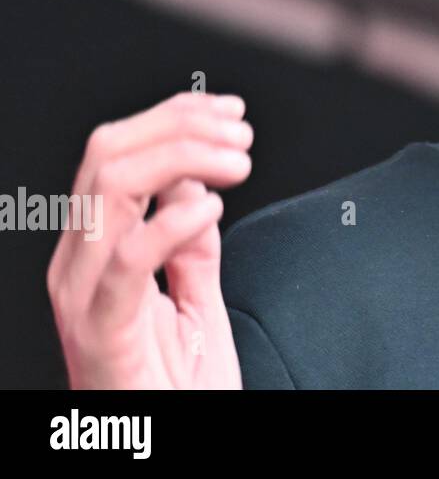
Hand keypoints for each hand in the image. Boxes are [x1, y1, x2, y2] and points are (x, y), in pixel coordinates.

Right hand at [47, 91, 253, 388]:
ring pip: (109, 188)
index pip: (115, 153)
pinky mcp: (103, 335)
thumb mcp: (194, 299)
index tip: (232, 111)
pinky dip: (170, 222)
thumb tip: (196, 180)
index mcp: (94, 249)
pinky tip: (211, 208)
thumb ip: (191, 242)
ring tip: (240, 163)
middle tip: (243, 137)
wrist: (167, 447)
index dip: (173, 117)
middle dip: (180, 127)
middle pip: (107, 156)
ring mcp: (82, 298)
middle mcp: (77, 264)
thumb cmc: (178, 385)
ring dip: (183, 156)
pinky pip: (126, 262)